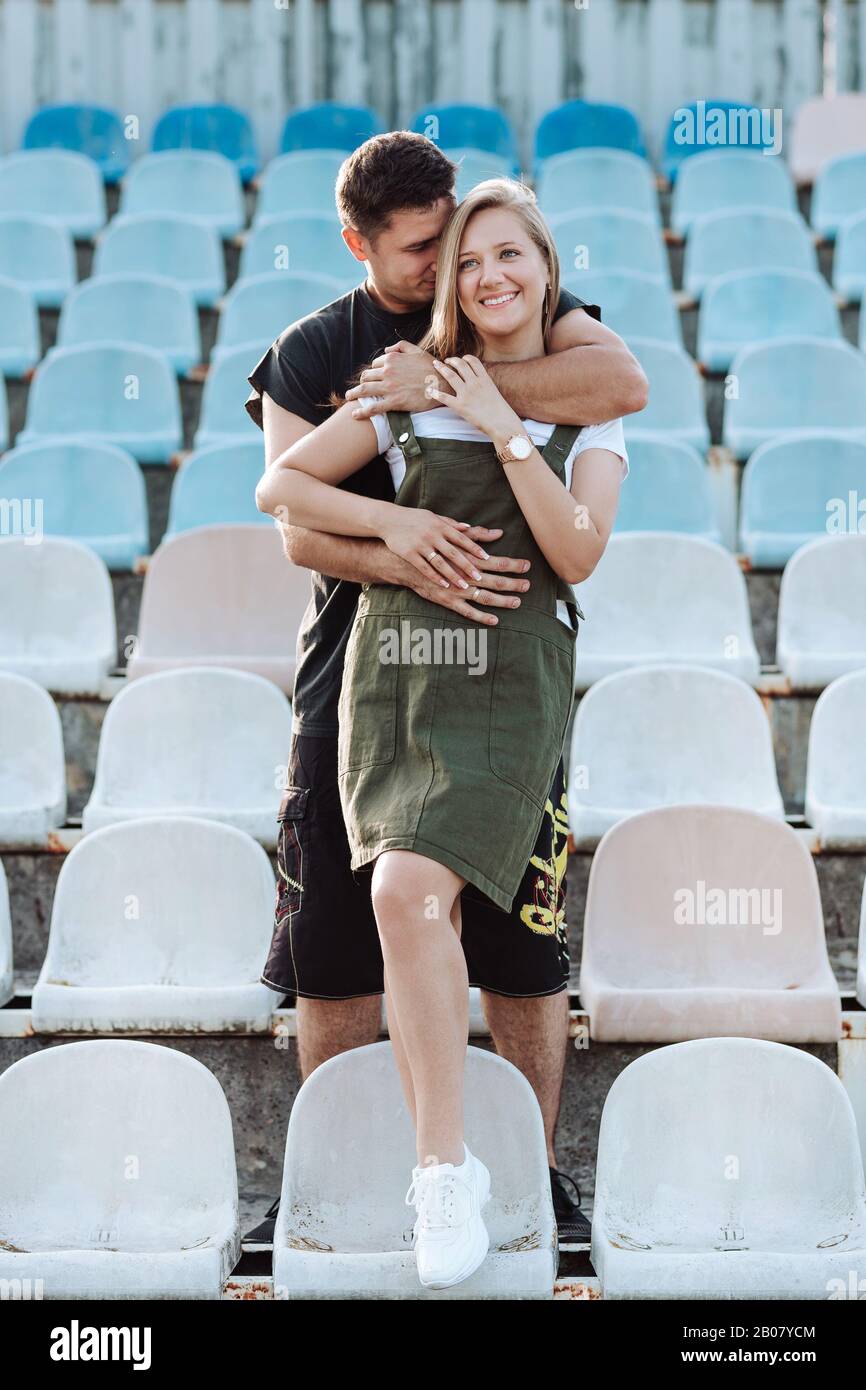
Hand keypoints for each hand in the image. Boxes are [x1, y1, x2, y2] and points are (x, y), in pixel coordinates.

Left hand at [347, 342, 439, 416]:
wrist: (442, 385)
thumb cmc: (431, 368)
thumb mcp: (417, 350)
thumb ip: (400, 346)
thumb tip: (385, 350)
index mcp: (392, 358)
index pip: (375, 364)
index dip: (373, 371)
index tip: (373, 377)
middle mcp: (388, 371)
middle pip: (367, 376)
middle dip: (361, 381)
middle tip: (357, 388)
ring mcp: (390, 387)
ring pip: (365, 390)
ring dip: (354, 394)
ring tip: (348, 397)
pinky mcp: (394, 402)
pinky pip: (374, 407)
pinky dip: (362, 412)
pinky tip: (355, 415)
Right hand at [378, 507, 490, 589]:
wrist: (388, 520)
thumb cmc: (414, 519)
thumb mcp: (434, 517)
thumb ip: (451, 524)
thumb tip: (469, 527)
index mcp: (441, 525)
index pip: (462, 538)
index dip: (475, 548)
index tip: (487, 558)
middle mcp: (432, 535)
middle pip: (454, 553)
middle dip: (467, 566)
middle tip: (480, 577)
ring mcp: (420, 545)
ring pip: (440, 563)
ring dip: (453, 575)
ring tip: (464, 586)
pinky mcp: (409, 553)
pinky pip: (424, 568)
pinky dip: (435, 577)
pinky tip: (444, 585)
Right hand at [388, 529, 531, 624]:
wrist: (403, 560)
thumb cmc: (430, 546)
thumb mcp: (453, 536)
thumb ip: (477, 536)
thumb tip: (497, 532)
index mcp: (468, 557)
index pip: (496, 561)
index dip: (512, 563)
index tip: (527, 565)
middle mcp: (464, 573)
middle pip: (494, 580)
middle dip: (513, 583)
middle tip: (528, 585)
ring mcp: (456, 588)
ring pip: (484, 597)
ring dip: (502, 600)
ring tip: (517, 602)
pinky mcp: (446, 600)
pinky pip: (466, 611)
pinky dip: (481, 616)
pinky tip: (494, 620)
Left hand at [427, 355, 521, 439]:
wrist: (502, 424)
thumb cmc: (502, 413)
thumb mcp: (495, 394)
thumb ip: (486, 387)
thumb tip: (481, 387)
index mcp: (485, 379)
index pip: (473, 361)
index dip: (466, 358)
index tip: (462, 359)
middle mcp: (475, 383)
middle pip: (460, 365)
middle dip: (452, 360)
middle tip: (446, 360)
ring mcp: (467, 394)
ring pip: (451, 375)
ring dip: (442, 368)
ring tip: (436, 365)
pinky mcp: (460, 406)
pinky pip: (444, 397)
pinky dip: (435, 392)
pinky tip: (429, 390)